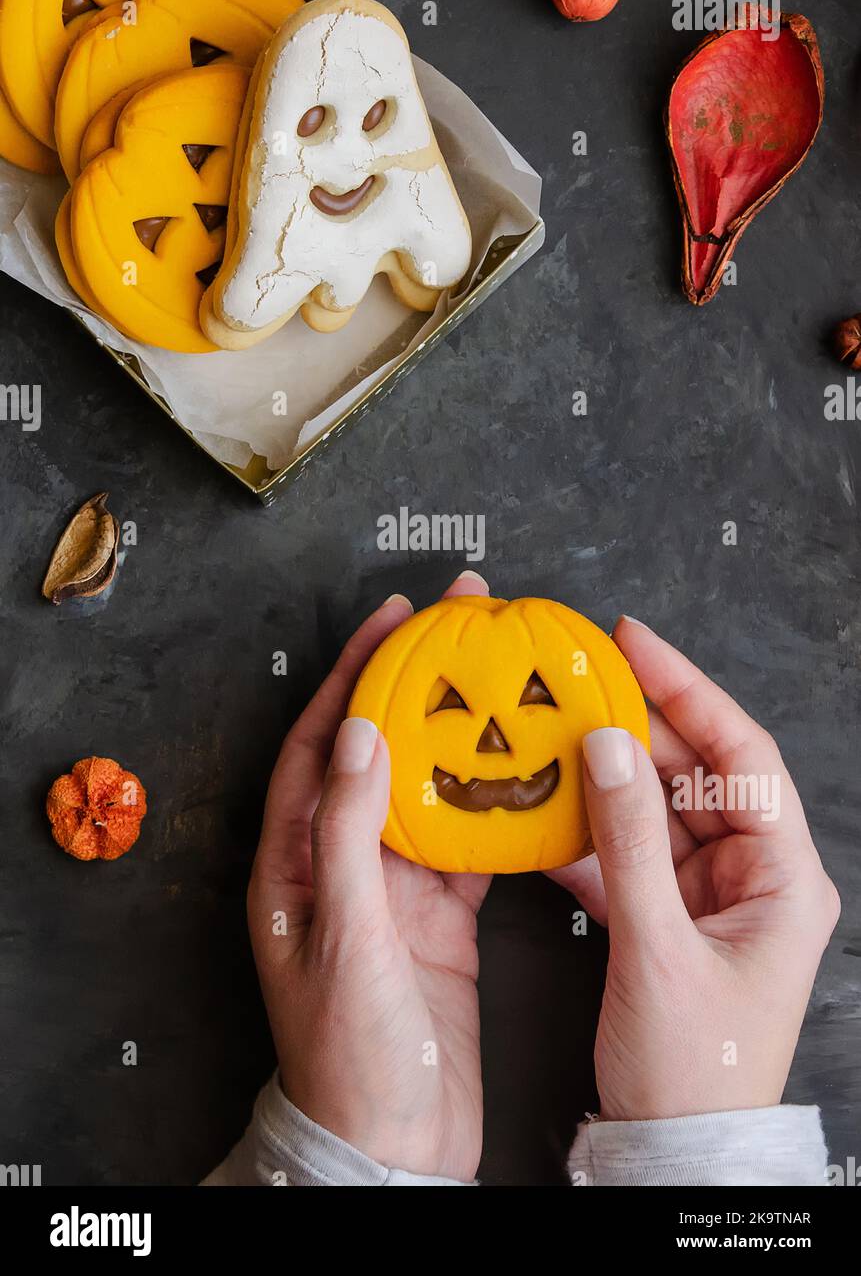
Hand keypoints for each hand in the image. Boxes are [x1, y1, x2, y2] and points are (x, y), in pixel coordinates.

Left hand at [247, 573, 491, 1181]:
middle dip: (415, 688)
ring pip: (429, 793)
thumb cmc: (350, 1055)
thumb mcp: (343, 934)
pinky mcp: (438, 922)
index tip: (396, 619)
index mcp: (295, 864)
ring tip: (500, 686)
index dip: (354, 674)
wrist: (393, 1148)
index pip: (320, 742)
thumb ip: (348, 831)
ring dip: (460, 740)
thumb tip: (359, 733)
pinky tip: (528, 777)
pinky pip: (468, 847)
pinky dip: (496, 809)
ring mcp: (393, 893)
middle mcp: (340, 868)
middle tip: (461, 628)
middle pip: (378, 754)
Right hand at [551, 617, 839, 1122]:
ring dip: (604, 777)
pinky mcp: (669, 917)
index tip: (633, 643)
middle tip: (576, 681)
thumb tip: (603, 748)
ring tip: (552, 734)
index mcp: (784, 879)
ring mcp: (710, 896)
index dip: (688, 689)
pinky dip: (589, 832)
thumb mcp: (658, 951)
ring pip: (656, 808)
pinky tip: (546, 811)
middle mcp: (755, 878)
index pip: (742, 755)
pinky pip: (629, 852)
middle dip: (635, 727)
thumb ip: (627, 844)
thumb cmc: (692, 1073)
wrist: (672, 1154)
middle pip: (695, 772)